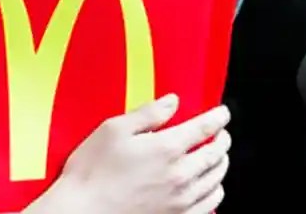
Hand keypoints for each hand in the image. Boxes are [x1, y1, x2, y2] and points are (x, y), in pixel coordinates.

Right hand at [29, 94, 230, 213]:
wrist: (82, 211)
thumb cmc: (92, 171)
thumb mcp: (113, 129)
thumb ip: (147, 114)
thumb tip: (172, 101)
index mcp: (166, 148)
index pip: (204, 128)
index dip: (218, 117)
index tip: (222, 113)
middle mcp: (180, 174)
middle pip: (215, 153)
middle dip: (223, 139)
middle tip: (222, 133)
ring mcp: (181, 200)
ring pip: (217, 179)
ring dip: (221, 164)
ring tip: (218, 157)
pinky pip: (211, 205)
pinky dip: (216, 191)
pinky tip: (212, 187)